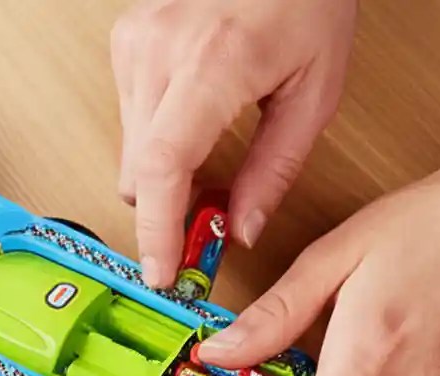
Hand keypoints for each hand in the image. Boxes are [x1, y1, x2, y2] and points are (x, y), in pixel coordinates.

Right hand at [110, 0, 356, 285]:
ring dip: (164, 173)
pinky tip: (197, 127)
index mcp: (213, 64)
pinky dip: (158, 138)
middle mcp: (158, 50)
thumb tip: (243, 230)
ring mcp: (135, 40)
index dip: (157, 231)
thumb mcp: (314, 91)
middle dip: (167, 212)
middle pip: (138, 170)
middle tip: (207, 232)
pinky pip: (130, 115)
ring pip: (130, 148)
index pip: (162, 168)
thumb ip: (275, 169)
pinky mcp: (125, 37)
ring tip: (215, 166)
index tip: (162, 273)